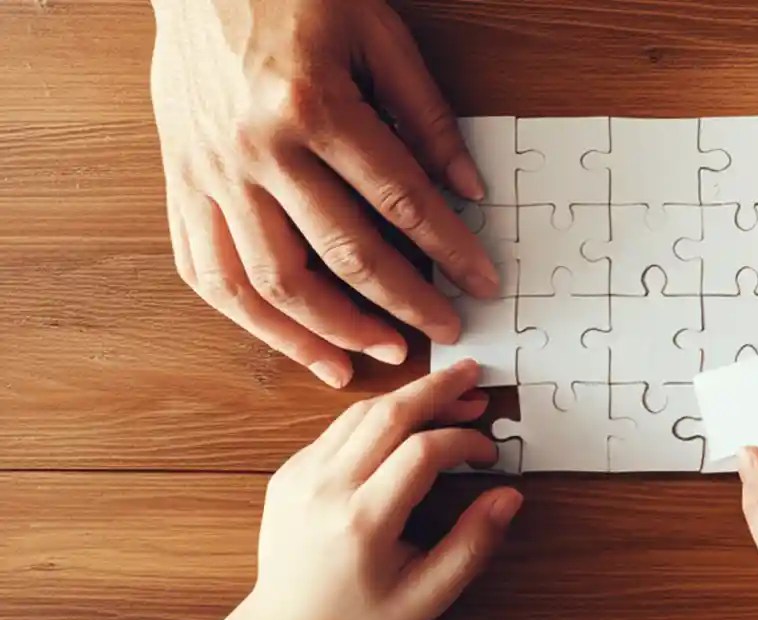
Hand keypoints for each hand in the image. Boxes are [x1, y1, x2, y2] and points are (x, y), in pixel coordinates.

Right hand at [150, 0, 498, 387]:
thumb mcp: (376, 32)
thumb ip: (425, 115)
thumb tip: (467, 187)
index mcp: (313, 105)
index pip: (401, 201)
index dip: (450, 251)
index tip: (483, 284)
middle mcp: (258, 150)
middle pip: (343, 255)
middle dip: (403, 304)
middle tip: (442, 331)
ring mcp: (211, 173)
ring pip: (270, 283)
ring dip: (329, 332)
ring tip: (376, 356)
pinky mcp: (181, 184)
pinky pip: (206, 271)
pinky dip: (251, 319)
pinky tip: (295, 341)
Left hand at [249, 358, 519, 619]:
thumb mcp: (428, 596)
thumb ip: (472, 544)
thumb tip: (508, 496)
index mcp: (362, 522)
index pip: (422, 451)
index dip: (464, 441)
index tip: (487, 453)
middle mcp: (326, 489)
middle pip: (389, 414)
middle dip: (437, 389)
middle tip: (472, 376)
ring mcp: (300, 475)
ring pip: (361, 411)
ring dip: (408, 396)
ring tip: (448, 395)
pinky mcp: (289, 471)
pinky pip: (339, 428)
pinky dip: (378, 415)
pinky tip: (406, 422)